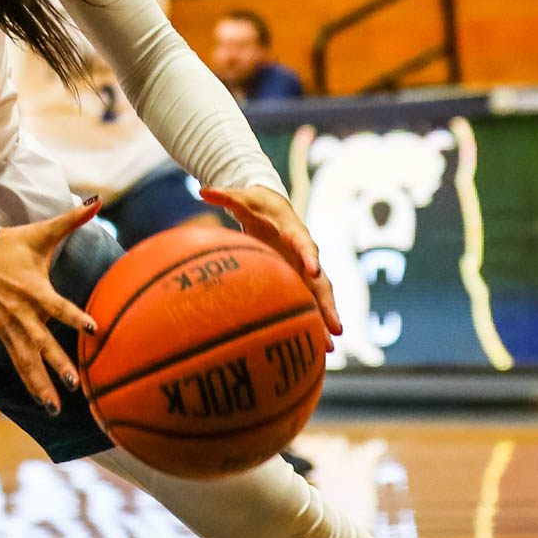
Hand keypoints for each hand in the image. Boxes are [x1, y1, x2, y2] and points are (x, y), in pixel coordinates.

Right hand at [0, 200, 101, 414]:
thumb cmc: (10, 244)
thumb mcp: (40, 232)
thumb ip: (71, 219)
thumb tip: (97, 200)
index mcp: (33, 288)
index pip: (57, 306)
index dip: (74, 317)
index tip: (93, 329)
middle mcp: (22, 312)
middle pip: (41, 342)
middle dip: (57, 363)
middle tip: (75, 383)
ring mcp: (10, 326)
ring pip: (26, 360)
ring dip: (40, 384)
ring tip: (56, 407)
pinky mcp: (4, 334)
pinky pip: (17, 362)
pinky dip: (29, 382)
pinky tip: (44, 403)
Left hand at [200, 185, 343, 347]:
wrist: (273, 208)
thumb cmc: (256, 204)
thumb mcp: (242, 199)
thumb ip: (225, 196)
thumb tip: (202, 189)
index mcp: (293, 231)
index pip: (304, 243)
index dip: (310, 256)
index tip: (314, 271)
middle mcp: (304, 253)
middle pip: (320, 279)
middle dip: (328, 303)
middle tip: (335, 327)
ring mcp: (304, 268)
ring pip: (319, 296)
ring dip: (325, 319)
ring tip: (329, 347)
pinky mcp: (300, 279)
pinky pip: (310, 300)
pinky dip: (314, 320)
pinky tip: (316, 346)